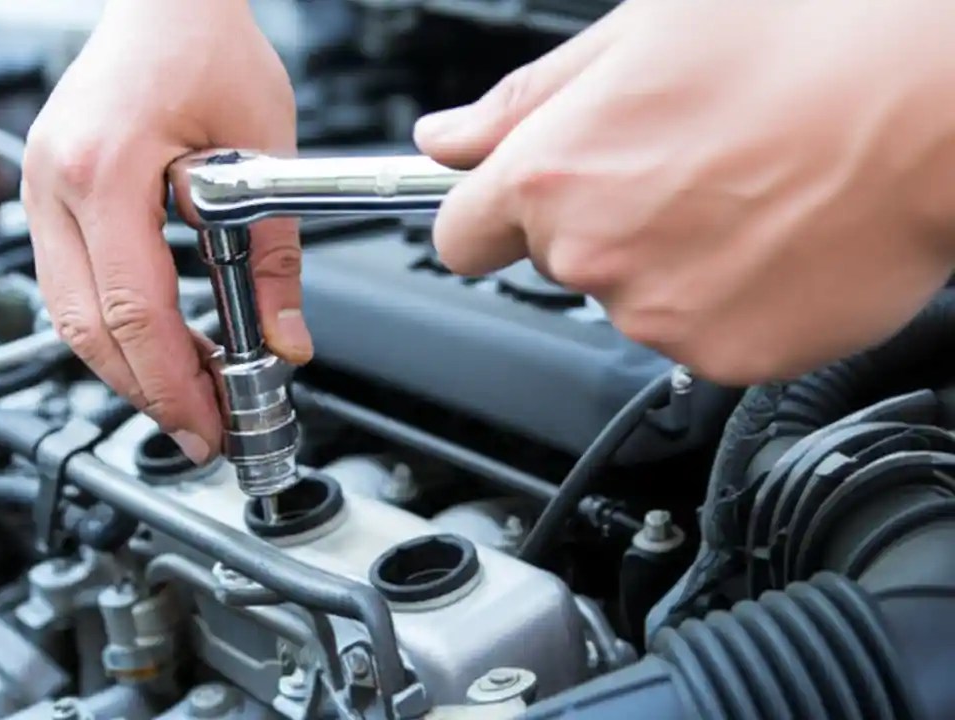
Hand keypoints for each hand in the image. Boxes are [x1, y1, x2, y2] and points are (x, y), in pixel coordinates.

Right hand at [22, 0, 310, 460]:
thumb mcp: (263, 145)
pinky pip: (70, 283)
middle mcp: (54, 180)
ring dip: (127, 365)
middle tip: (198, 428)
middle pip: (83, 327)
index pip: (130, 309)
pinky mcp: (49, 193)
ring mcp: (40, 188)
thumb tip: (285, 339)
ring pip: (68, 314)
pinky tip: (159, 344)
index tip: (204, 424)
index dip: (170, 381)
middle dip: (144, 390)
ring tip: (187, 394)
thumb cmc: (205, 42)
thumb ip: (274, 255)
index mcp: (104, 166)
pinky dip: (113, 326)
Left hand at [415, 0, 954, 384]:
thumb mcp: (639, 33)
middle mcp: (592, 253)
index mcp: (552, 173)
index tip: (511, 209)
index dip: (488, 216)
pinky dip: (728, 301)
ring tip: (744, 192)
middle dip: (598, 223)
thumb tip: (445, 139)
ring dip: (669, 262)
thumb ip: (524, 102)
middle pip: (555, 263)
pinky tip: (774, 239)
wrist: (936, 99)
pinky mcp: (726, 356)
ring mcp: (659, 315)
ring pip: (632, 301)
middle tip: (680, 165)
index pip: (459, 236)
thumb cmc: (803, 40)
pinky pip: (700, 336)